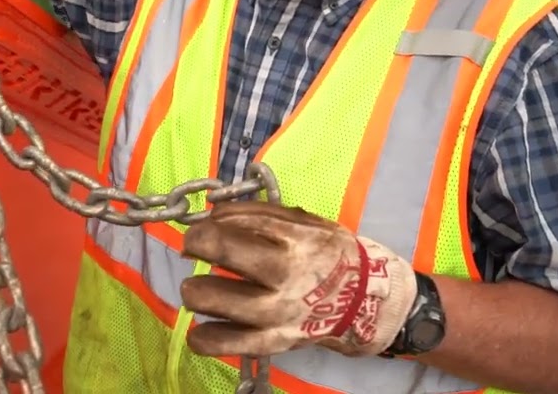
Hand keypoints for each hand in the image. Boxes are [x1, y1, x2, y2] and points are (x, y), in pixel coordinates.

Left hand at [179, 200, 417, 358]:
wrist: (362, 300)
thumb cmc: (327, 253)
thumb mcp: (305, 222)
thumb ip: (259, 214)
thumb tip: (213, 214)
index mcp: (296, 241)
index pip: (241, 222)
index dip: (209, 223)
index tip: (203, 227)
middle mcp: (286, 276)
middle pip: (226, 253)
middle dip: (198, 244)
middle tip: (194, 249)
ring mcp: (278, 313)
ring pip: (217, 300)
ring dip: (196, 291)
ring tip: (197, 289)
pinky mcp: (273, 342)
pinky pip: (227, 343)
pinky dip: (205, 338)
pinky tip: (199, 329)